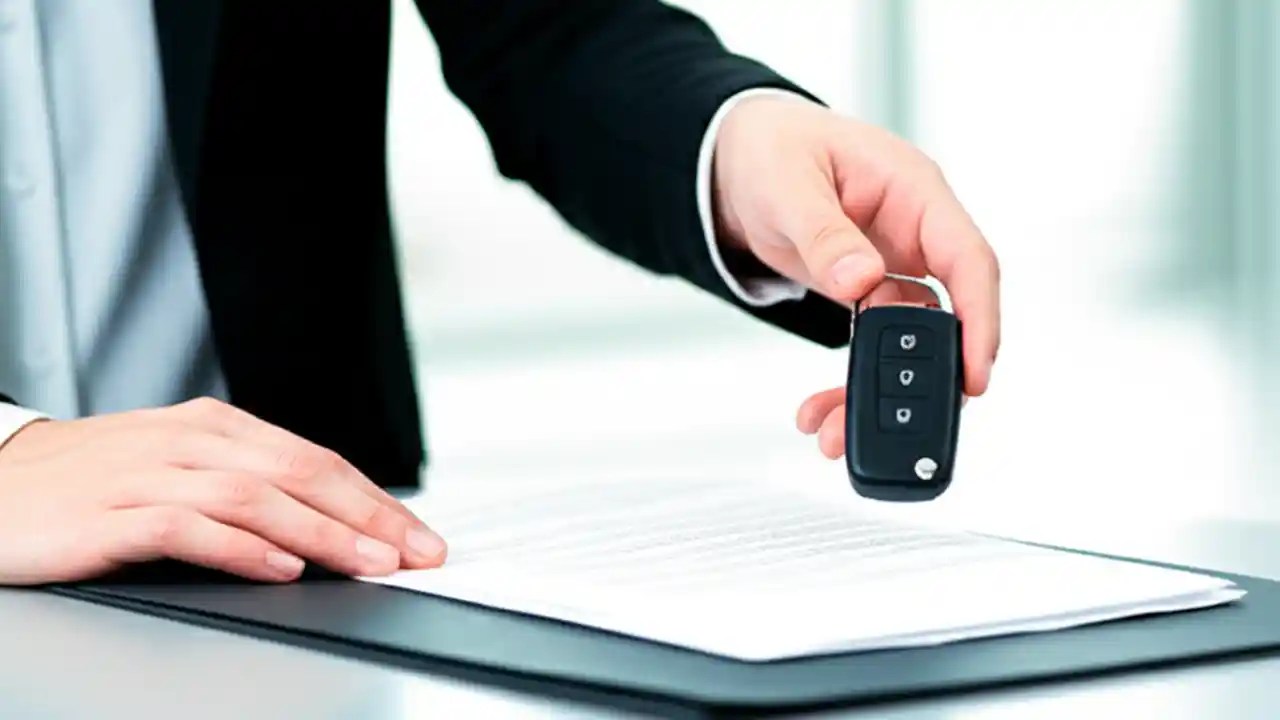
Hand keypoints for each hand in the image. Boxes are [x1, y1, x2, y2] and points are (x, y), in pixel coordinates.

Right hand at [0, 398, 446, 584]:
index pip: (314, 459)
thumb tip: (326, 524)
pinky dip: (241, 547)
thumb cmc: (89, 484)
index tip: (419, 536)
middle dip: (370, 515)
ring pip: (257, 497)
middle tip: (416, 553)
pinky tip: (281, 568)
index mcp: (215, 428)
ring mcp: (150, 474)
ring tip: (369, 563)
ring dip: (323, 532)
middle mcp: (191, 442)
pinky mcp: (111, 515)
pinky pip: (188, 526)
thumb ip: (244, 487)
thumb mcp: (177, 469)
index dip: (375, 498)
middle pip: (300, 473)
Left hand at [712, 95, 1000, 458]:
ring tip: (832, 431)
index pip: (968, 259)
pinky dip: (850, 381)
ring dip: (877, 391)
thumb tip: (862, 280)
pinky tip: (820, 409)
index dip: (979, 320)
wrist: (739, 156)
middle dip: (922, 378)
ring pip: (908, 343)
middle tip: (893, 428)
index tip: (974, 376)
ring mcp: (895, 264)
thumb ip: (825, 233)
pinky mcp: (869, 291)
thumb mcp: (787, 183)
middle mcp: (915, 233)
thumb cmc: (772, 148)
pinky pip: (874, 345)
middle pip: (944, 316)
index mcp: (914, 192)